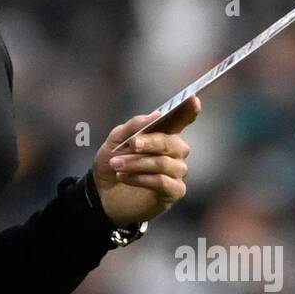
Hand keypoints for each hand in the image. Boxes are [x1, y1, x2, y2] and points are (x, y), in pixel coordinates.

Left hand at [91, 97, 200, 229]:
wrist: (101, 194)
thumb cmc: (112, 163)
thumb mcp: (115, 141)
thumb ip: (134, 127)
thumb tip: (156, 115)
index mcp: (164, 134)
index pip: (182, 120)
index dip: (188, 110)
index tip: (193, 99)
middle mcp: (175, 152)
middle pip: (171, 142)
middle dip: (149, 142)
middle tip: (130, 145)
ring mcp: (176, 173)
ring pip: (164, 163)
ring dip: (137, 163)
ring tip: (116, 164)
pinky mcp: (174, 192)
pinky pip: (162, 182)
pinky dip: (140, 178)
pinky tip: (124, 177)